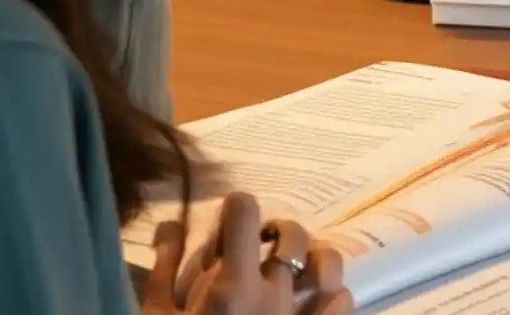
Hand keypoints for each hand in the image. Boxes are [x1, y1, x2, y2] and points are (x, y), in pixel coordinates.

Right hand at [142, 192, 352, 314]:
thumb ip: (166, 268)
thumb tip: (170, 224)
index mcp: (232, 285)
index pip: (245, 212)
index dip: (235, 208)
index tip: (228, 220)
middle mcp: (275, 293)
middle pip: (290, 234)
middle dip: (271, 230)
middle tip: (255, 245)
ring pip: (328, 262)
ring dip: (311, 255)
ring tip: (290, 266)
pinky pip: (343, 301)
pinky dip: (332, 293)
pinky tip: (311, 299)